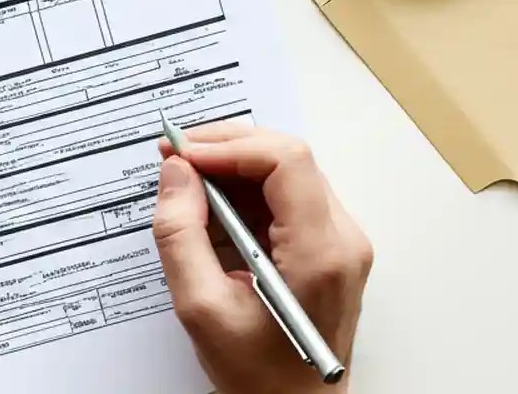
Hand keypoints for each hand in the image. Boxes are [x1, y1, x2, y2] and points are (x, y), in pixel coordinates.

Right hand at [152, 123, 372, 393]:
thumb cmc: (258, 376)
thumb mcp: (201, 308)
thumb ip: (181, 234)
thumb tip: (176, 173)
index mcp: (320, 255)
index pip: (286, 162)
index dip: (230, 146)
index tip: (184, 153)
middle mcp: (342, 240)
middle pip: (288, 158)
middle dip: (226, 147)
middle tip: (176, 154)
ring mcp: (340, 242)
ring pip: (287, 171)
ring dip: (234, 165)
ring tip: (187, 178)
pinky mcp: (328, 246)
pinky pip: (287, 196)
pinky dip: (246, 188)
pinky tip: (211, 202)